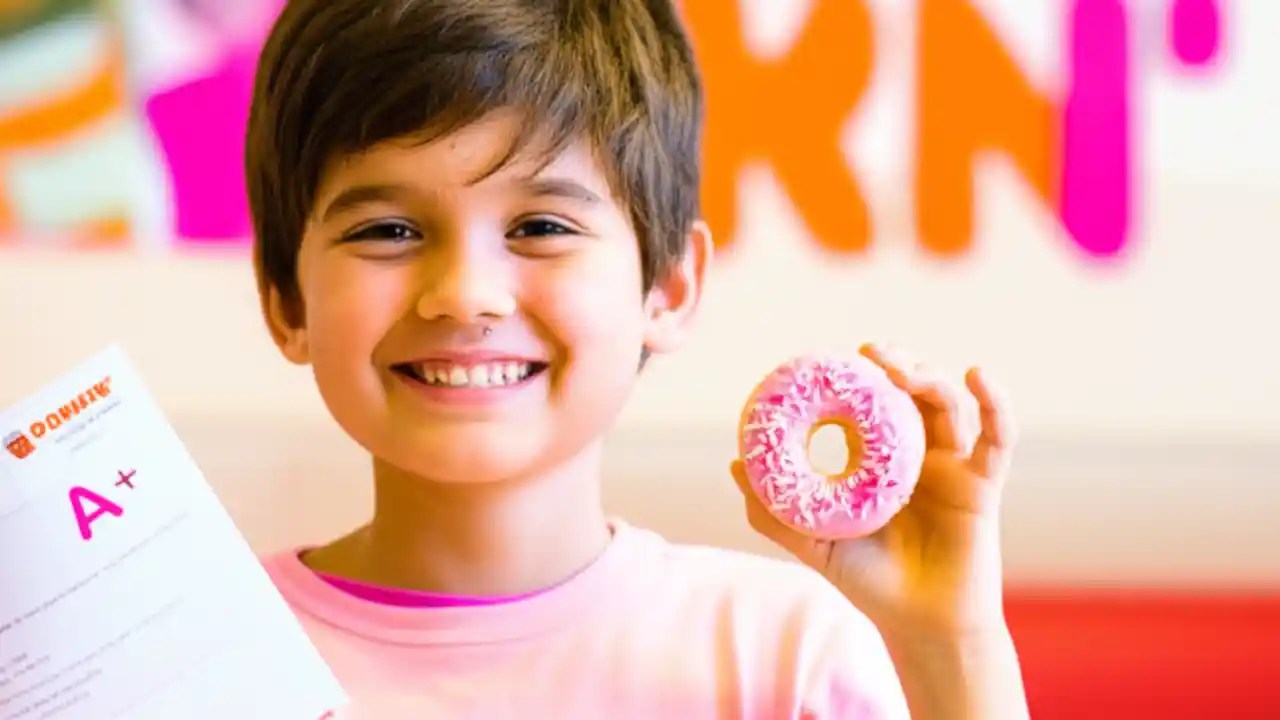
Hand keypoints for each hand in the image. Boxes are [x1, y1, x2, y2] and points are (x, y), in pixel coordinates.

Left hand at [731, 344, 1015, 644]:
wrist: (920, 627)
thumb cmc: (869, 586)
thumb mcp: (813, 543)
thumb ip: (773, 510)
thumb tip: (734, 465)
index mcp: (879, 462)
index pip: (871, 405)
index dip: (858, 377)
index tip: (834, 358)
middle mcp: (918, 456)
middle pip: (912, 392)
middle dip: (895, 364)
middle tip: (869, 353)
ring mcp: (953, 466)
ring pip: (949, 404)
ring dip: (929, 377)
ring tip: (902, 369)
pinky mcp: (983, 484)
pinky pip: (998, 438)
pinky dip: (996, 404)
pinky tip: (980, 376)